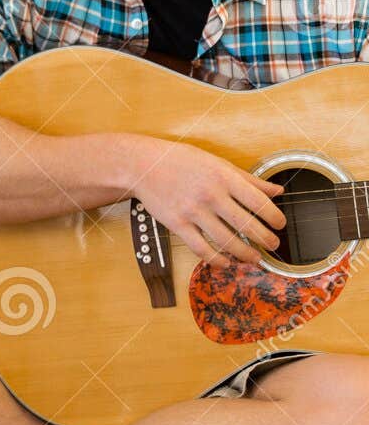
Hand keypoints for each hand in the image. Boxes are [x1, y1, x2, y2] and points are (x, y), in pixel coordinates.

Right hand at [127, 138, 284, 266]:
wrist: (144, 165)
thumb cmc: (181, 161)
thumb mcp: (218, 163)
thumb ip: (249, 179)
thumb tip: (276, 190)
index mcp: (224, 178)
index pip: (258, 202)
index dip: (274, 218)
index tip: (280, 225)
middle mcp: (210, 195)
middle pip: (246, 225)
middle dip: (265, 240)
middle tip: (273, 246)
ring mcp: (192, 211)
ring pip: (225, 241)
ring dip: (244, 254)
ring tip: (254, 258)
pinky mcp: (177, 224)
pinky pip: (200, 248)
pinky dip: (216, 260)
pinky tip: (225, 262)